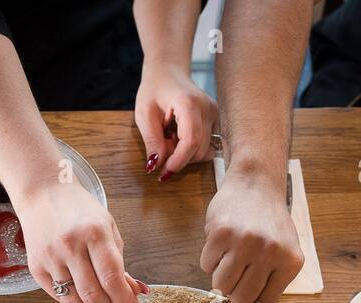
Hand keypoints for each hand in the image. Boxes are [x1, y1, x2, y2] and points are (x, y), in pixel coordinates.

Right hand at [19, 181, 146, 302]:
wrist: (42, 193)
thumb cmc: (79, 211)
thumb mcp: (107, 228)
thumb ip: (120, 262)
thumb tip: (133, 293)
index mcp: (94, 232)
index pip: (112, 278)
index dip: (125, 302)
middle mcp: (70, 245)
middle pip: (93, 295)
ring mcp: (50, 257)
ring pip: (75, 301)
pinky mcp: (35, 267)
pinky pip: (58, 296)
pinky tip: (83, 300)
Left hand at [134, 62, 217, 179]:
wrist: (168, 71)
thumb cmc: (154, 89)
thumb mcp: (144, 115)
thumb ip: (152, 141)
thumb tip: (156, 166)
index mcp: (189, 104)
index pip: (190, 141)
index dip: (178, 161)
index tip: (164, 173)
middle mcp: (207, 109)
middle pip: (198, 150)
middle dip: (178, 158)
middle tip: (160, 147)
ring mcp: (214, 114)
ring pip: (203, 150)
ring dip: (184, 153)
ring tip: (169, 137)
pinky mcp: (215, 120)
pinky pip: (205, 144)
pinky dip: (190, 147)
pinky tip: (179, 135)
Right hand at [200, 166, 303, 302]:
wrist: (256, 183)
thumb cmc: (268, 224)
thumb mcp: (279, 255)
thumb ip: (263, 290)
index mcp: (290, 263)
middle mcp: (270, 253)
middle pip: (238, 298)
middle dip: (234, 288)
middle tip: (241, 266)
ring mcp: (246, 242)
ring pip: (220, 284)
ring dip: (221, 274)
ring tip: (233, 252)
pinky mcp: (222, 232)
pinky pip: (205, 264)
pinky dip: (210, 256)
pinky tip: (223, 239)